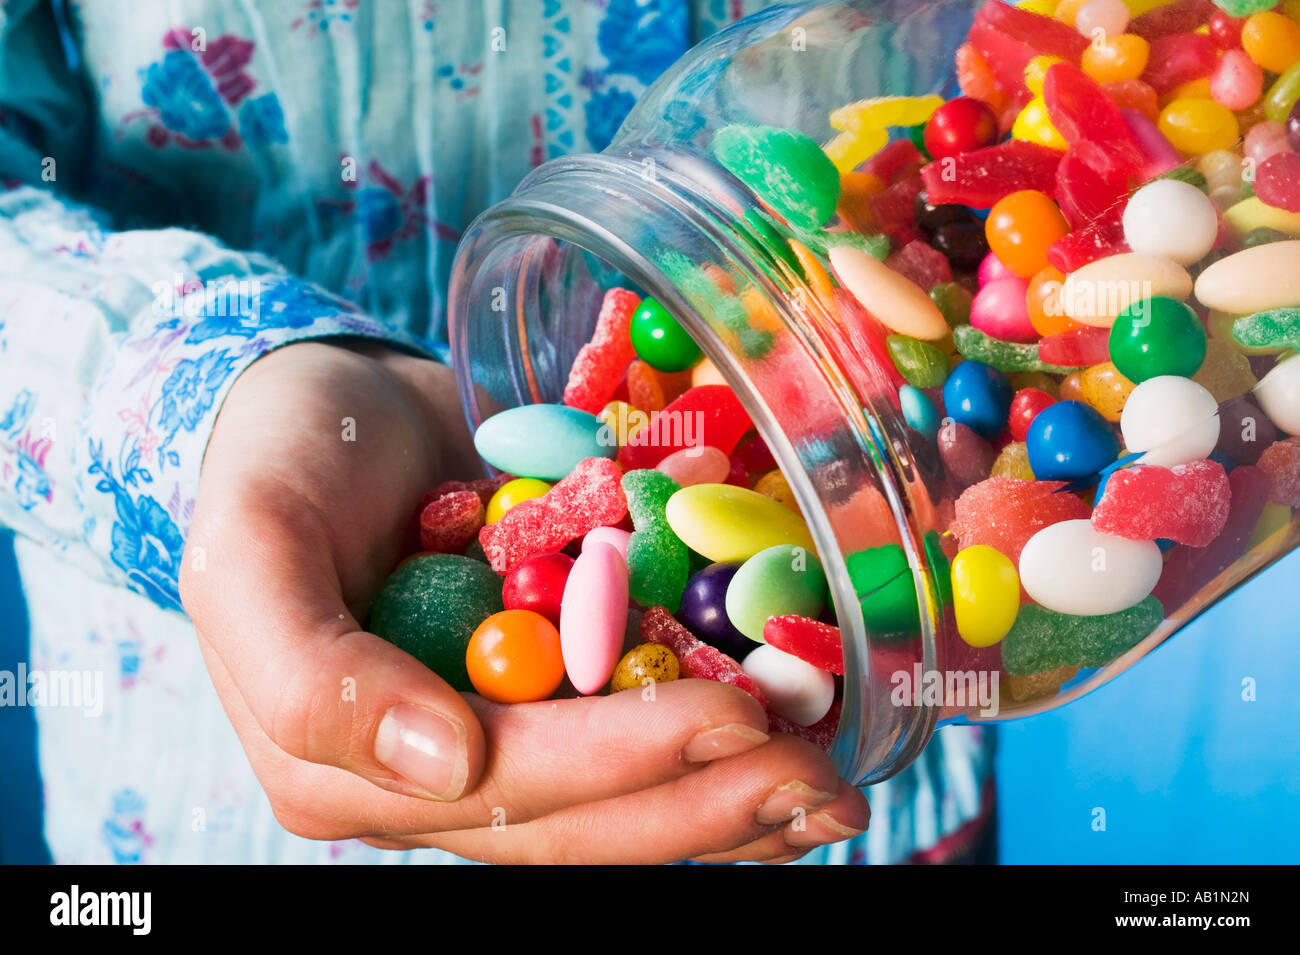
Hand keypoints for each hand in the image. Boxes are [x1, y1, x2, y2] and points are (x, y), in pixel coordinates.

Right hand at [181, 341, 867, 862]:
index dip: (626, 762)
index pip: (508, 786)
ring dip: (729, 804)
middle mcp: (428, 774)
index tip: (739, 721)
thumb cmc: (279, 465)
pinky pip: (632, 745)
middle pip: (582, 820)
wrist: (329, 412)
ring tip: (831, 794)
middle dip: (706, 804)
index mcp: (348, 763)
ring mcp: (491, 740)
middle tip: (823, 785)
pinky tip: (792, 748)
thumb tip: (445, 764)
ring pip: (620, 807)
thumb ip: (309, 674)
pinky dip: (714, 754)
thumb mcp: (249, 551)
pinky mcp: (540, 698)